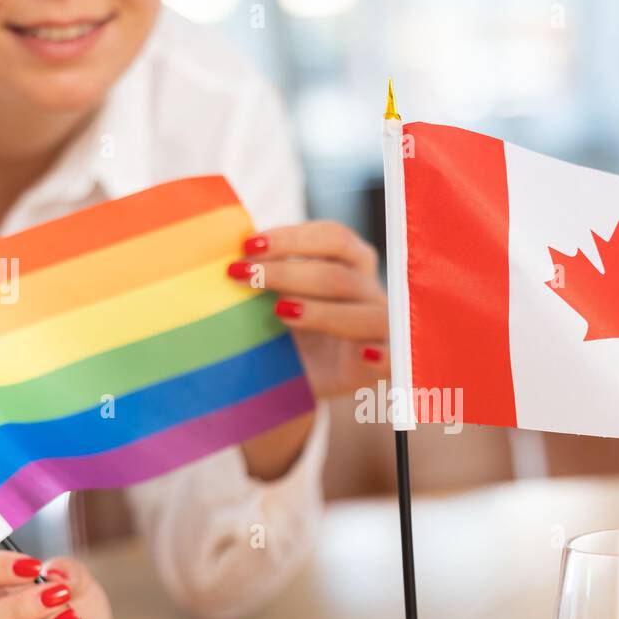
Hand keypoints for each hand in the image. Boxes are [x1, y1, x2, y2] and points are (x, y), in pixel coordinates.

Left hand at [229, 221, 389, 398]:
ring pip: (367, 314)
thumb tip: (221, 242)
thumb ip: (261, 270)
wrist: (294, 381)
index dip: (292, 238)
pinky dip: (385, 354)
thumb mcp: (269, 296)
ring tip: (280, 313)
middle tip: (243, 277)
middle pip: (339, 275)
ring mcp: (381, 327)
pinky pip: (397, 357)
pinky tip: (363, 354)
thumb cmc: (283, 327)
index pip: (332, 237)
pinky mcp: (383, 366)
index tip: (247, 245)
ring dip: (323, 312)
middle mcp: (369, 289)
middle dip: (288, 273)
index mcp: (350, 261)